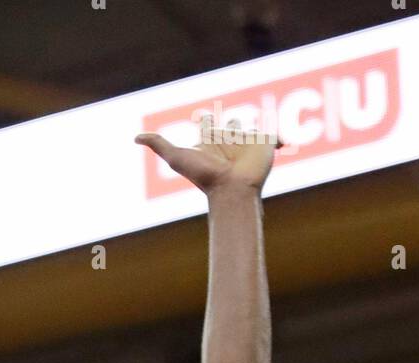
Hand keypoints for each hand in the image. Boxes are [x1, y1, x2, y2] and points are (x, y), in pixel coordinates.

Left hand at [136, 122, 278, 195]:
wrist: (233, 190)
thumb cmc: (206, 176)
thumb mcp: (178, 157)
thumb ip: (159, 145)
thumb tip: (136, 137)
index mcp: (211, 141)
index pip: (206, 125)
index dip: (203, 120)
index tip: (200, 116)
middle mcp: (228, 142)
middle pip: (228, 127)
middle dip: (227, 125)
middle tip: (227, 125)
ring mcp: (247, 144)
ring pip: (249, 132)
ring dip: (251, 132)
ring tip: (254, 135)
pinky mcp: (266, 146)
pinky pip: (275, 139)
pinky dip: (281, 140)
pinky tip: (283, 143)